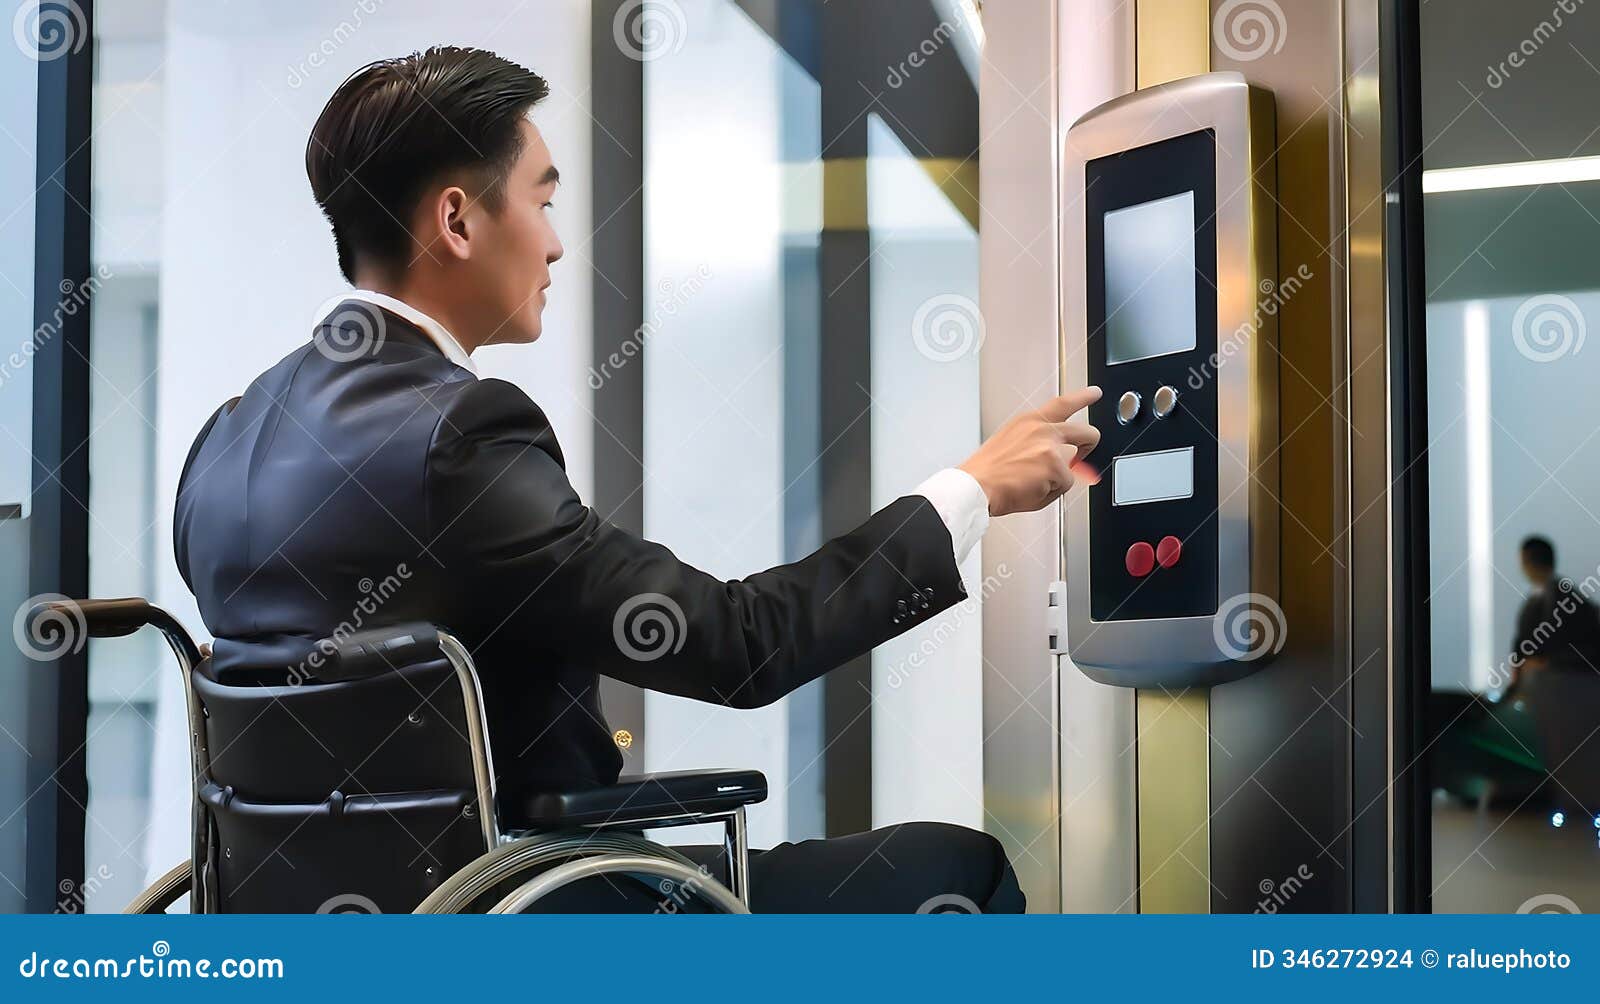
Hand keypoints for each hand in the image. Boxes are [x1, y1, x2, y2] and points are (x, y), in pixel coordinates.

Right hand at [959, 387, 1101, 517]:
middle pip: (1086, 432)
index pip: (1062, 403)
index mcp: (1028, 421)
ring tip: (1032, 483)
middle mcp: (1042, 429)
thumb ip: (1038, 443)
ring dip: (1057, 478)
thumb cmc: (986, 472)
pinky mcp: (1055, 466)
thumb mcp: (1010, 444)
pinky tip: (1031, 490)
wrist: (974, 487)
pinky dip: (1051, 492)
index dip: (1083, 397)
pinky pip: (1065, 485)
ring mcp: (1050, 446)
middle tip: (1083, 455)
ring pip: (1073, 465)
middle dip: (1089, 445)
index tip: (1094, 392)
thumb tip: (1059, 456)